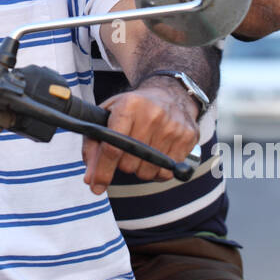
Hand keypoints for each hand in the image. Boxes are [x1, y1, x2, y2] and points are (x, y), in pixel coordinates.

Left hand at [81, 79, 198, 194]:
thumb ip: (93, 146)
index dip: (102, 171)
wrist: (169, 94)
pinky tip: (157, 155)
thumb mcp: (107, 116)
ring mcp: (173, 127)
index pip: (112, 147)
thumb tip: (91, 179)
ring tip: (142, 151)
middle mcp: (153, 115)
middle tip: (126, 151)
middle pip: (129, 163)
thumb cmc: (133, 107)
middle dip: (122, 164)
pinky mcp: (188, 138)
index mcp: (129, 105)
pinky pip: (167, 172)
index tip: (95, 186)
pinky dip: (157, 171)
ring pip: (147, 172)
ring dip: (140, 168)